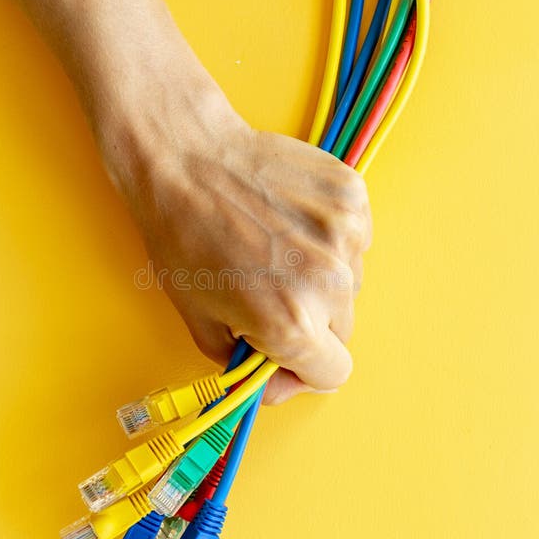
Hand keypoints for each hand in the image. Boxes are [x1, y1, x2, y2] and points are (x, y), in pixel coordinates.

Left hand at [98, 84, 371, 404]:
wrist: (184, 158)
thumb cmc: (183, 238)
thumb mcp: (202, 323)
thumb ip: (247, 365)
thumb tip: (276, 380)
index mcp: (291, 323)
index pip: (332, 373)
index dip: (304, 370)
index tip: (284, 354)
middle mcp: (329, 283)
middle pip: (341, 329)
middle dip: (310, 322)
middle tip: (269, 292)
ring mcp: (345, 235)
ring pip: (349, 283)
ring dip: (321, 278)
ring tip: (276, 248)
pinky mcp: (352, 196)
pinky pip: (355, 239)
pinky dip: (330, 238)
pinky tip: (290, 221)